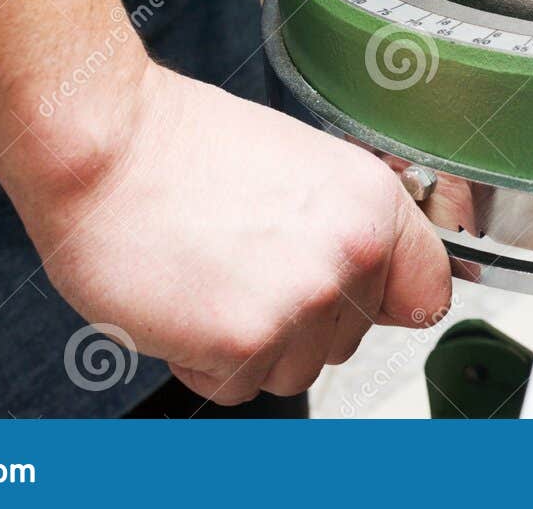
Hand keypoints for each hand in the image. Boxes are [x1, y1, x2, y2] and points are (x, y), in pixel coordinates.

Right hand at [20, 65, 452, 404]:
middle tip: (240, 263)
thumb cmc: (183, 149)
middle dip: (295, 320)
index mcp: (372, 202)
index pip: (427, 291)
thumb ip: (345, 226)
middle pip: (348, 340)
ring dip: (247, 343)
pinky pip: (237, 387)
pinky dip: (203, 360)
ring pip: (293, 370)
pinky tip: (182, 302)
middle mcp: (353, 251)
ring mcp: (304, 300)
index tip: (357, 303)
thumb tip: (369, 277)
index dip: (385, 303)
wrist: (104, 146)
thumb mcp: (301, 168)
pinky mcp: (247, 341)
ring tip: (207, 277)